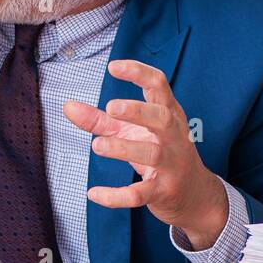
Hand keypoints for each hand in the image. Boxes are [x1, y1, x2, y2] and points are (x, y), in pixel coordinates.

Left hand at [63, 59, 228, 248]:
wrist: (195, 195)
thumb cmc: (160, 153)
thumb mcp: (132, 132)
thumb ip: (100, 120)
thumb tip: (67, 106)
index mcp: (168, 114)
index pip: (159, 85)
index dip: (138, 73)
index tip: (113, 66)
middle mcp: (174, 136)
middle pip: (161, 117)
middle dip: (138, 111)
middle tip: (111, 107)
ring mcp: (171, 164)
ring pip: (151, 153)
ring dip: (123, 148)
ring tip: (96, 145)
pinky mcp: (163, 191)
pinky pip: (140, 194)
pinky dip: (117, 196)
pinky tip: (94, 194)